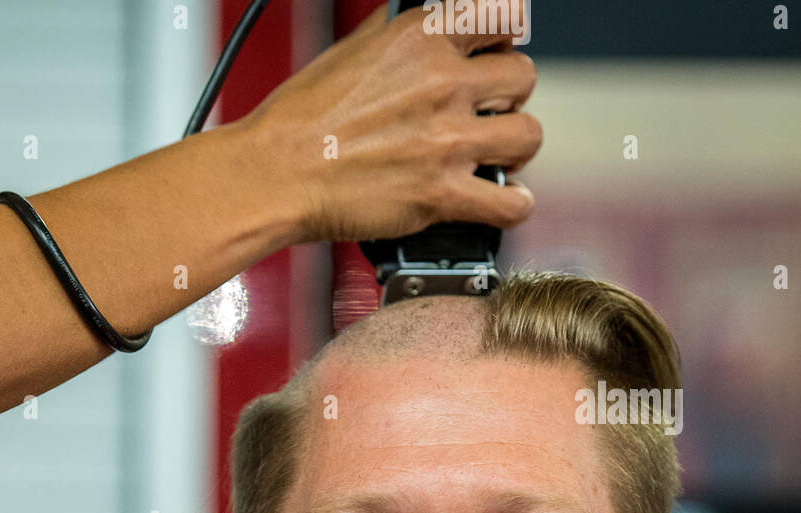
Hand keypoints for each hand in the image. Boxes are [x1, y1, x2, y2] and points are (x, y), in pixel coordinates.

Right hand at [238, 0, 540, 243]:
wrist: (273, 175)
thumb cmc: (296, 122)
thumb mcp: (347, 51)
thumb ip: (393, 38)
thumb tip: (413, 31)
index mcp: (420, 37)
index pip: (502, 17)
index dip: (502, 42)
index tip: (493, 60)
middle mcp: (441, 81)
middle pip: (522, 78)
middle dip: (507, 100)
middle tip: (485, 118)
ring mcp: (445, 139)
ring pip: (527, 136)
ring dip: (515, 150)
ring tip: (495, 161)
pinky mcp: (441, 194)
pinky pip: (510, 202)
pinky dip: (511, 206)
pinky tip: (501, 203)